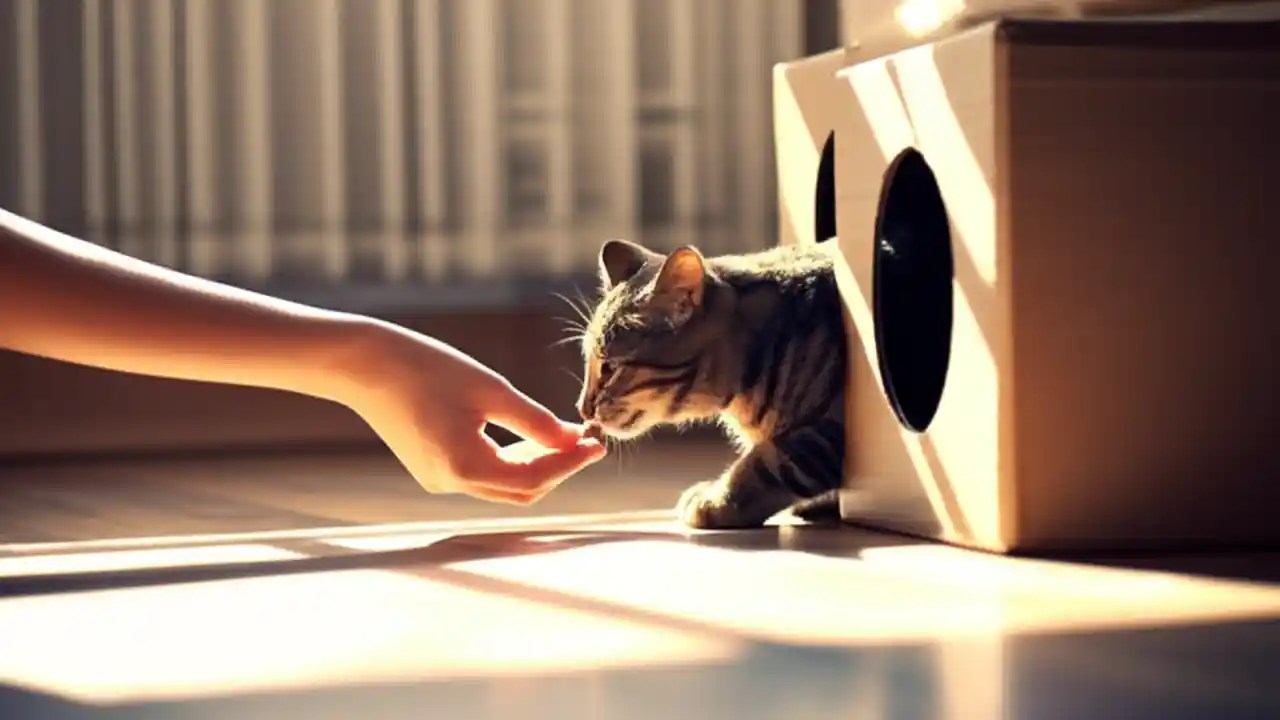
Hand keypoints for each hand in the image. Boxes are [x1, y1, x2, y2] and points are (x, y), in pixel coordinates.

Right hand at [336, 319, 605, 504]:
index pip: (535, 479)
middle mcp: (450, 484)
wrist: (364, 365)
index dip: (570, 463)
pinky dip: (508, 460)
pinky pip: (480, 474)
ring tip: (562, 435)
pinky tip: (525, 437)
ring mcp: (438, 480)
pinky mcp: (430, 469)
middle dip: (557, 467)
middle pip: (521, 490)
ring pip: (501, 485)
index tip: (596, 442)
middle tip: (585, 440)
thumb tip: (573, 440)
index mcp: (466, 467)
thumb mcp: (491, 390)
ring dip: (535, 464)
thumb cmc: (428, 368)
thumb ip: (536, 421)